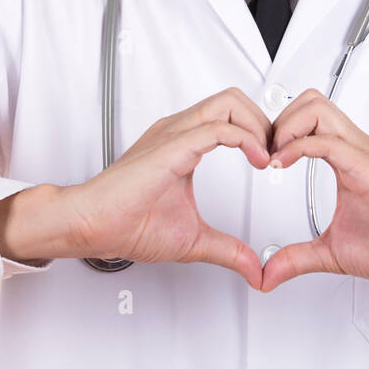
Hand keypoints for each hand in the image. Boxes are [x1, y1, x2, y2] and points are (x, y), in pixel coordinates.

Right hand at [62, 87, 271, 288]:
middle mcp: (179, 131)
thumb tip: (255, 269)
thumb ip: (228, 250)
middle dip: (264, 121)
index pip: (231, 115)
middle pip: (235, 98)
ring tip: (269, 155)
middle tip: (277, 153)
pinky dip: (246, 139)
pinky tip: (258, 161)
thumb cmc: (125, 225)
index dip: (259, 132)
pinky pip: (218, 127)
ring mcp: (174, 134)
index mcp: (183, 143)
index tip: (274, 162)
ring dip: (258, 125)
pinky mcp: (172, 146)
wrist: (91, 225)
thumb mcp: (193, 240)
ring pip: (229, 102)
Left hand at [261, 89, 368, 290]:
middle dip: (278, 120)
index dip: (277, 132)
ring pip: (317, 108)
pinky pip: (327, 141)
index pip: (307, 118)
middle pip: (310, 100)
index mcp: (347, 158)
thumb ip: (298, 259)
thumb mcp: (333, 253)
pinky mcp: (368, 167)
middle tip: (265, 154)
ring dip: (286, 127)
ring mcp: (361, 154)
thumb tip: (267, 274)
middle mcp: (354, 148)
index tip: (262, 162)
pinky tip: (283, 166)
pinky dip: (297, 147)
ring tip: (274, 157)